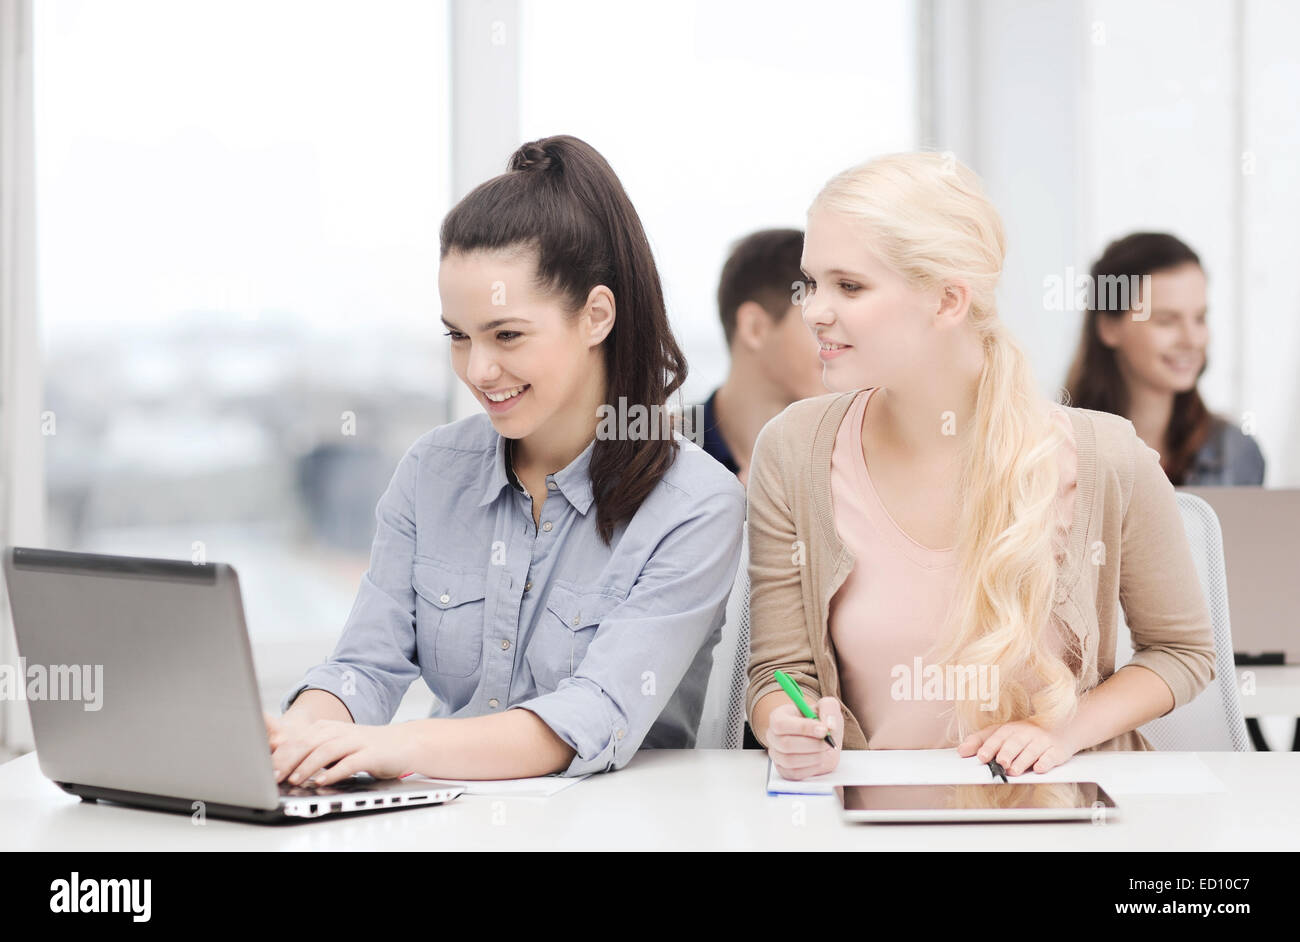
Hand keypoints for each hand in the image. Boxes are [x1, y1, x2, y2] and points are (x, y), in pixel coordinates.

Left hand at [265, 711, 416, 786]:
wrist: (404, 743)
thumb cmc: (367, 748)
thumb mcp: (337, 746)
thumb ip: (314, 753)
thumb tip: (284, 768)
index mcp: (328, 729)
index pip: (298, 739)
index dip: (280, 754)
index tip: (264, 769)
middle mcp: (340, 732)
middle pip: (308, 742)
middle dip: (288, 760)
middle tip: (274, 777)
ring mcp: (356, 741)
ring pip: (327, 750)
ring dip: (308, 766)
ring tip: (295, 780)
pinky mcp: (371, 754)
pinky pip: (350, 762)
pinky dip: (335, 772)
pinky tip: (323, 781)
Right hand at [766, 697, 843, 779]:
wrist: (823, 739)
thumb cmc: (820, 721)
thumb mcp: (828, 707)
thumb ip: (829, 708)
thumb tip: (829, 725)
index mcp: (778, 717)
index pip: (781, 724)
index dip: (803, 728)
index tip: (823, 730)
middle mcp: (773, 736)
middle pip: (785, 744)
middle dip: (812, 744)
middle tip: (828, 742)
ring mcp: (776, 754)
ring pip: (789, 760)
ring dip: (813, 756)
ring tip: (824, 750)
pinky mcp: (784, 770)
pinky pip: (795, 773)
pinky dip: (811, 768)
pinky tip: (819, 758)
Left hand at [957, 720, 1077, 775]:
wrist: (1058, 728)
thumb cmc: (1023, 735)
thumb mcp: (1001, 734)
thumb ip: (980, 741)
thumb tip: (961, 751)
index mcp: (1009, 730)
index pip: (997, 737)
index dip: (989, 746)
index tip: (981, 756)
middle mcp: (1025, 734)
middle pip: (1014, 743)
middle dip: (1006, 753)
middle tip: (1000, 763)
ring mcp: (1041, 742)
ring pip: (1031, 751)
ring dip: (1022, 761)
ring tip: (1013, 771)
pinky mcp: (1056, 751)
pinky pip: (1051, 756)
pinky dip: (1045, 762)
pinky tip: (1039, 768)